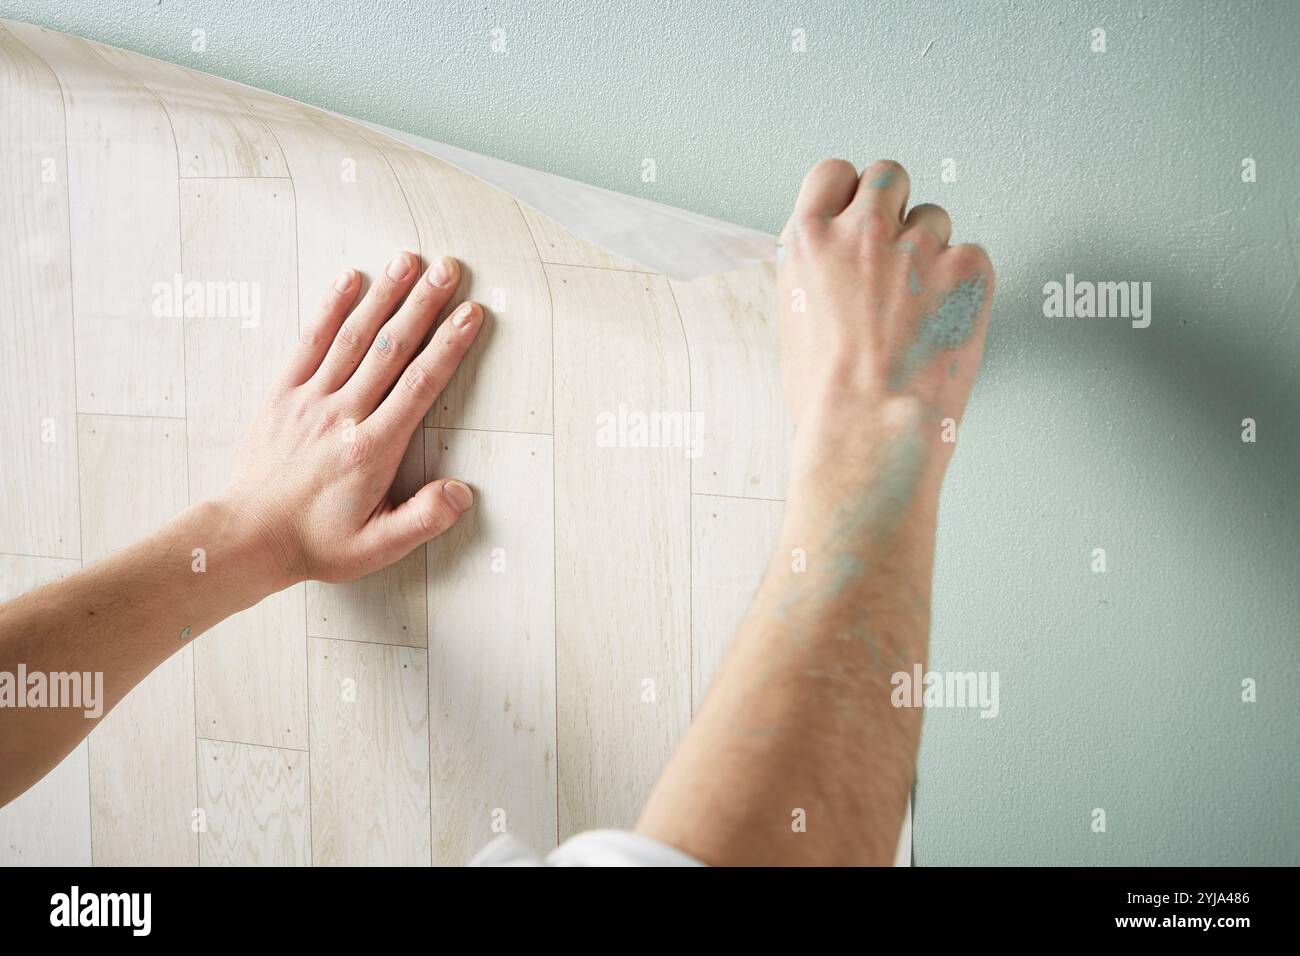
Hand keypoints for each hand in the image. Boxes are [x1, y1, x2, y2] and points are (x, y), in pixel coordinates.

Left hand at [217, 250, 482, 587]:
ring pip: (353, 337)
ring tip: (408, 260)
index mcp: (372, 449)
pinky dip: (330, 309)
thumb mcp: (377, 547)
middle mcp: (343, 415)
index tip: (470, 315)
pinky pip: (309, 343)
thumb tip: (463, 492)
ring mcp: (310, 401)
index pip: (419, 386)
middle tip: (448, 270)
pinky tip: (350, 280)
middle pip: (391, 349)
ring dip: (383, 296)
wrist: (247, 538)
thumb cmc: (316, 543)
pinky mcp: (283, 395)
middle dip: (423, 305)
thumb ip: (423, 519)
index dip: (448, 346)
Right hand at [776, 159, 992, 483]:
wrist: (868, 431)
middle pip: (889, 174)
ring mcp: (916, 247)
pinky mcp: (966, 269)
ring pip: (935, 217)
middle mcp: (861, 231)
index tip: (859, 213)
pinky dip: (966, 285)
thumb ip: (816, 272)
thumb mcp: (792, 320)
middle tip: (898, 252)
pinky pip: (973, 256)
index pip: (834, 172)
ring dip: (932, 251)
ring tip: (921, 307)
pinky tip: (947, 322)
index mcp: (808, 241)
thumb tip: (835, 264)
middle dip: (896, 205)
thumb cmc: (827, 397)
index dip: (850, 193)